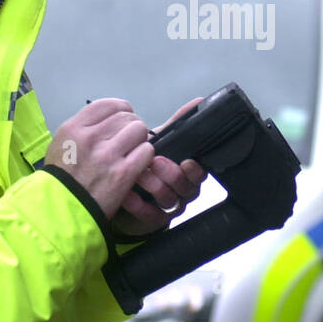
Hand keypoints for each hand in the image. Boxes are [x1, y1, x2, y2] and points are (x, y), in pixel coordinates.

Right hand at [44, 99, 154, 220]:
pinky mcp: (124, 173)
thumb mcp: (61, 145)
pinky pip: (147, 151)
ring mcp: (108, 154)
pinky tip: (136, 166)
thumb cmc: (62, 179)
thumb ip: (83, 128)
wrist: (62, 212)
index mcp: (74, 128)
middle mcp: (91, 137)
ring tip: (132, 153)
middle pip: (127, 116)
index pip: (108, 105)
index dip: (122, 110)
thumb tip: (109, 119)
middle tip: (129, 142)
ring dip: (140, 141)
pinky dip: (145, 157)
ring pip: (140, 130)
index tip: (123, 121)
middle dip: (132, 127)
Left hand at [114, 98, 206, 236]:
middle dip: (172, 175)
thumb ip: (177, 125)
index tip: (185, 161)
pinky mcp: (152, 220)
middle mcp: (181, 190)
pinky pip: (152, 217)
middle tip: (154, 162)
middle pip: (188, 188)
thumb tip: (199, 101)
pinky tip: (127, 195)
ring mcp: (168, 207)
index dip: (195, 169)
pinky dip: (139, 206)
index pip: (200, 172)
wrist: (122, 192)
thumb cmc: (145, 163)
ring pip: (171, 202)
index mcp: (187, 172)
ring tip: (137, 175)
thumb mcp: (160, 142)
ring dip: (155, 187)